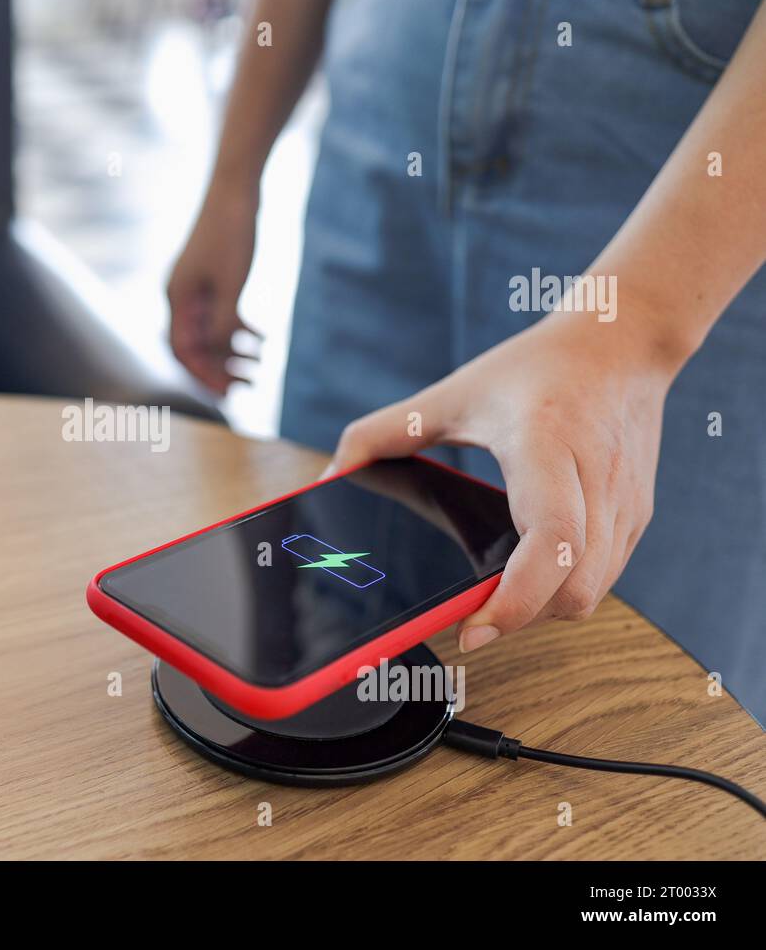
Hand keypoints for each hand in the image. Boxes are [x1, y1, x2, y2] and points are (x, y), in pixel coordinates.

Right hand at [167, 184, 262, 394]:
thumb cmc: (232, 233)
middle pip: (196, 346)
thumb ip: (223, 322)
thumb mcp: (232, 284)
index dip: (204, 375)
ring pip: (210, 332)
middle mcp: (182, 296)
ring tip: (261, 365)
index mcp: (177, 298)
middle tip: (250, 385)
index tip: (228, 394)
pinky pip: (222, 314)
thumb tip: (218, 355)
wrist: (237, 187)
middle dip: (221, 368)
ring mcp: (196, 287)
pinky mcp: (213, 277)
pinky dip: (240, 329)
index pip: (183, 351)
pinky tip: (263, 339)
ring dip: (233, 352)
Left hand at [325, 311, 682, 651]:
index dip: (516, 599)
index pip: (550, 541)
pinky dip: (564, 589)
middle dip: (520, 617)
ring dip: (542, 609)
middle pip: (574, 588)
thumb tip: (332, 473)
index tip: (472, 630)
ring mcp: (625, 503)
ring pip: (592, 592)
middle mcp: (596, 480)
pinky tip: (527, 575)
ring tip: (495, 598)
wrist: (622, 339)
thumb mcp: (452, 392)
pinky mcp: (637, 516)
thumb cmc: (536, 365)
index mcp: (548, 446)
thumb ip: (382, 433)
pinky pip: (604, 577)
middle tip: (471, 620)